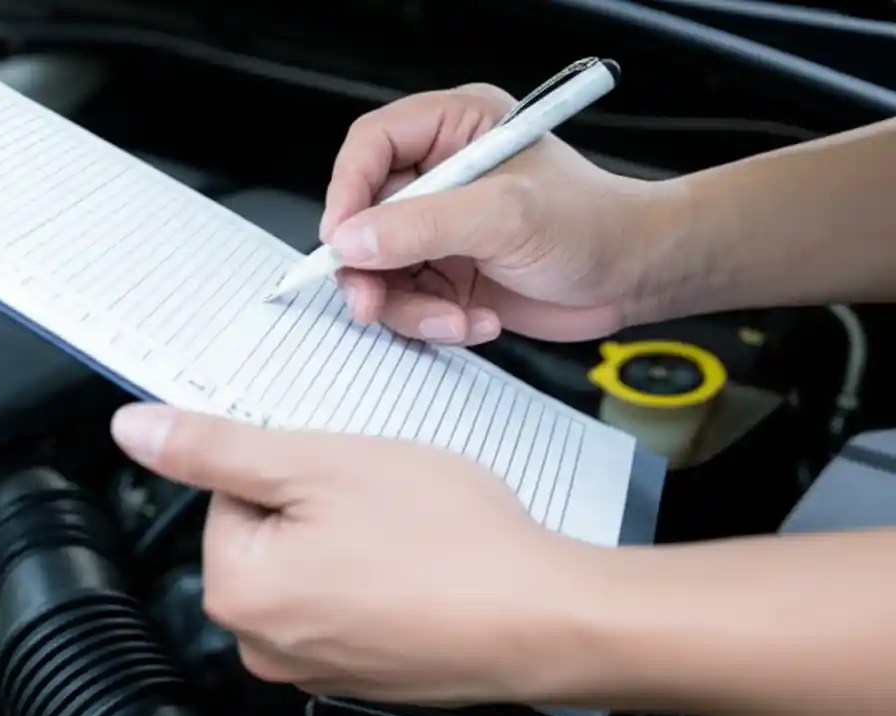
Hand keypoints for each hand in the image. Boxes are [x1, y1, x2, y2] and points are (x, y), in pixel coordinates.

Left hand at [110, 402, 602, 704]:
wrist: (546, 617)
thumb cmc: (446, 541)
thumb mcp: (315, 463)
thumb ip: (214, 448)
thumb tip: (135, 431)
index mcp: (238, 591)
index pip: (227, 496)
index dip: (287, 464)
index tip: (334, 466)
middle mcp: (267, 643)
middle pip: (269, 534)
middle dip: (318, 501)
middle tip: (376, 495)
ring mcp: (320, 666)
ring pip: (316, 564)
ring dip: (352, 536)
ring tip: (408, 530)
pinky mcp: (369, 673)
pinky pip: (354, 601)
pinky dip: (381, 575)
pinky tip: (423, 563)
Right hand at [320, 84, 684, 344]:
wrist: (636, 278)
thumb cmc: (594, 224)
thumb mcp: (506, 216)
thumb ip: (423, 225)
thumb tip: (352, 239)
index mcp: (453, 130)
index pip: (372, 148)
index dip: (347, 192)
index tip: (341, 240)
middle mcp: (440, 176)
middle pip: (364, 217)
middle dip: (369, 268)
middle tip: (373, 302)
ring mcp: (440, 229)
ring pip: (380, 270)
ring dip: (409, 306)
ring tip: (454, 319)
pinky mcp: (447, 274)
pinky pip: (409, 302)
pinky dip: (434, 322)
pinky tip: (476, 322)